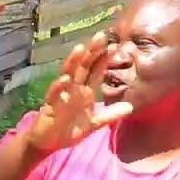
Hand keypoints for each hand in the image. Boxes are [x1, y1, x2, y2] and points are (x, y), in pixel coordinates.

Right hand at [26, 33, 131, 154]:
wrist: (48, 143)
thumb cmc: (68, 130)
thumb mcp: (94, 124)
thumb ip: (110, 115)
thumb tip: (131, 107)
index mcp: (84, 92)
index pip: (95, 71)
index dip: (103, 59)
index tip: (114, 45)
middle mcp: (73, 89)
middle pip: (82, 67)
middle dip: (91, 52)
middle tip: (101, 36)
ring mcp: (61, 95)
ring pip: (67, 75)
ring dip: (73, 62)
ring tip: (81, 48)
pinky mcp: (50, 106)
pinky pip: (54, 94)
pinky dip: (59, 86)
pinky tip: (65, 78)